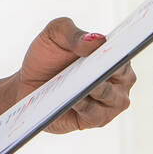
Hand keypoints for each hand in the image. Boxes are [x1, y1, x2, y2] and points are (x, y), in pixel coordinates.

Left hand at [14, 16, 135, 134]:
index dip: (122, 48)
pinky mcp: (95, 120)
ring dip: (98, 90)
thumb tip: (96, 40)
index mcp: (114, 55)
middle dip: (109, 69)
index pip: (124, 50)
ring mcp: (110, 102)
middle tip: (99, 64)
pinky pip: (94, 114)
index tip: (119, 45)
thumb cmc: (47, 55)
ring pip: (110, 96)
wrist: (28, 84)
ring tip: (84, 83)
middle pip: (120, 75)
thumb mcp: (55, 35)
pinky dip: (84, 106)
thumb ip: (73, 33)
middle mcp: (119, 80)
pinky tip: (74, 99)